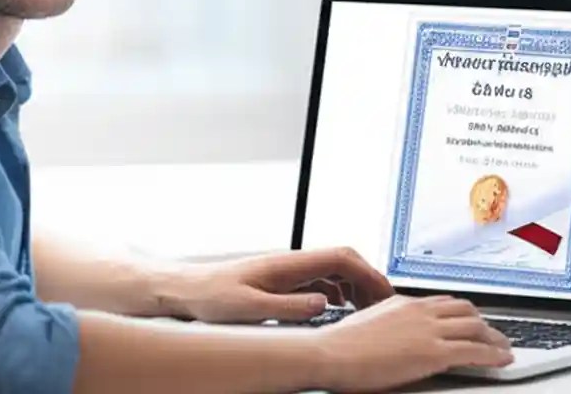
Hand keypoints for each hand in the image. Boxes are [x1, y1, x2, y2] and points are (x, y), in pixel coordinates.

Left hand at [170, 247, 394, 323]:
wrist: (185, 290)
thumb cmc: (210, 296)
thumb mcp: (248, 307)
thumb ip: (287, 306)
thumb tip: (324, 303)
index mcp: (288, 264)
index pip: (341, 258)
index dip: (367, 273)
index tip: (384, 293)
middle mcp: (291, 264)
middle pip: (343, 262)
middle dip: (368, 281)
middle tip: (384, 306)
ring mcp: (286, 271)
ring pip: (332, 272)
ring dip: (354, 288)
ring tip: (366, 312)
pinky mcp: (280, 282)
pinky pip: (318, 282)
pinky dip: (337, 294)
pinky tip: (338, 311)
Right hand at [313, 295, 513, 391]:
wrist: (331, 352)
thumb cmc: (340, 345)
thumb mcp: (368, 324)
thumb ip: (387, 324)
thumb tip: (393, 334)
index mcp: (403, 303)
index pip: (442, 301)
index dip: (461, 312)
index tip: (468, 319)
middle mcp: (420, 311)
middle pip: (464, 309)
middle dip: (482, 321)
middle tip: (492, 333)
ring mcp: (428, 330)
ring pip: (475, 326)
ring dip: (494, 337)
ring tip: (503, 347)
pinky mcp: (434, 352)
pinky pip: (474, 350)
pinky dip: (494, 354)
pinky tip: (502, 359)